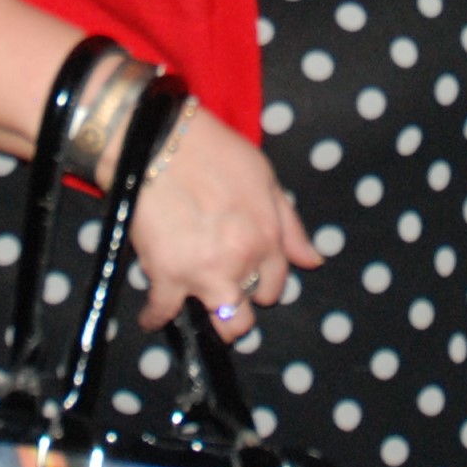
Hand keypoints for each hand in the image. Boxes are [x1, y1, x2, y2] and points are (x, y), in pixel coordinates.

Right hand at [128, 104, 320, 342]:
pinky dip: (155, 317)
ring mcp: (204, 273)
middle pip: (246, 315)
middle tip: (222, 298)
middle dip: (237, 312)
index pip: (273, 285)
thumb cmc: (214, 152)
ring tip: (195, 312)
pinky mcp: (166, 275)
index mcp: (267, 239)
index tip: (244, 277)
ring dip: (208, 324)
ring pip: (217, 324)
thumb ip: (290, 226)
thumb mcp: (265, 179)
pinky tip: (153, 317)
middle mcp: (241, 262)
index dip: (260, 283)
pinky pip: (163, 312)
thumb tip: (313, 261)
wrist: (160, 141)